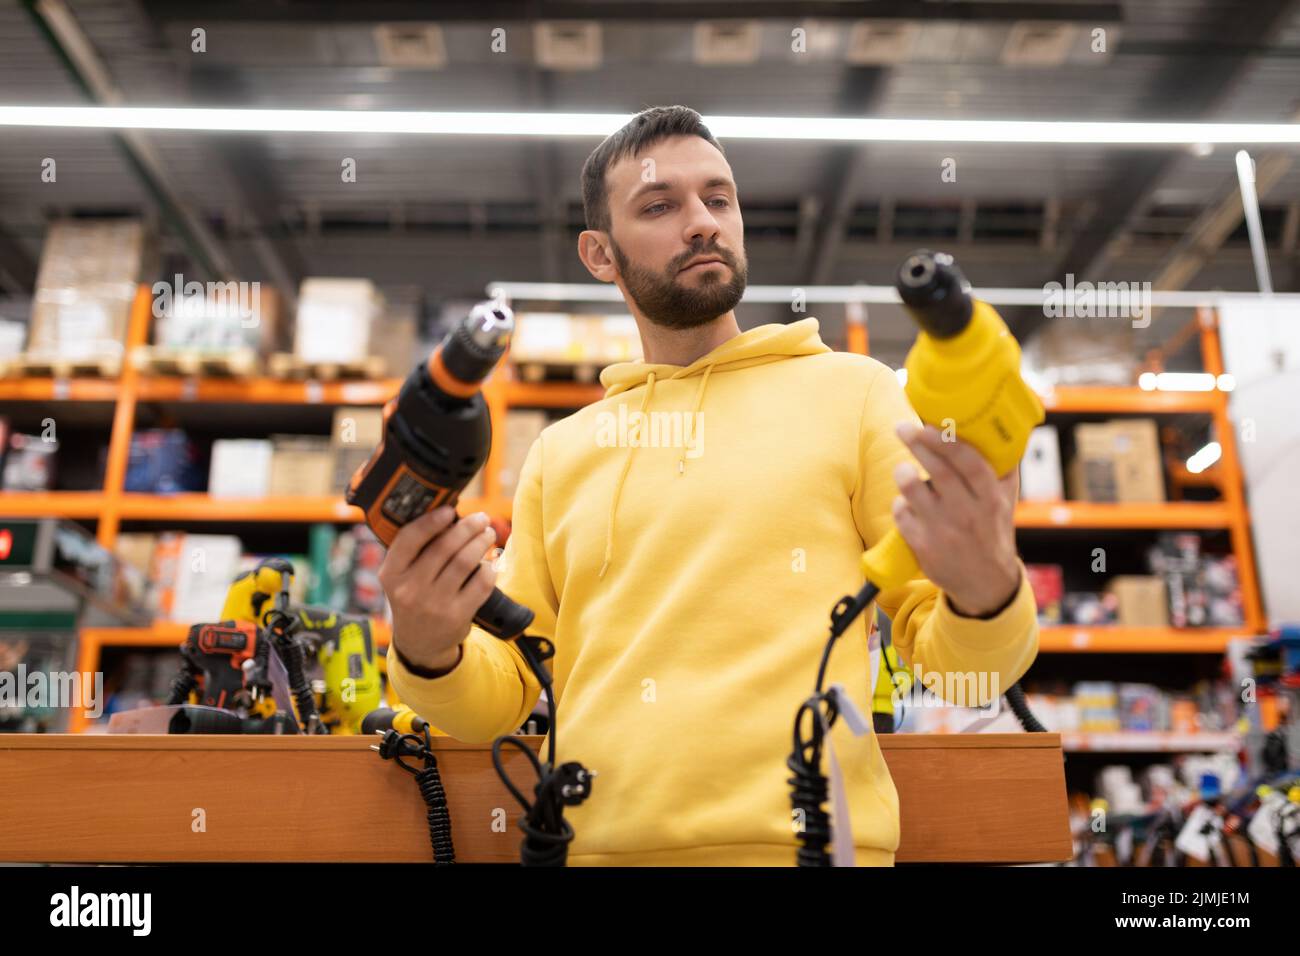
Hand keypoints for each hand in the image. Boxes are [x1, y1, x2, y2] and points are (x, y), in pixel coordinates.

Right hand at [378, 505, 498, 672]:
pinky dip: (489, 568)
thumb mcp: (401, 577)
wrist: (420, 644)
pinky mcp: (457, 616)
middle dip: (468, 527)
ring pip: (465, 561)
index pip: (409, 539)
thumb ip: (416, 550)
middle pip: (445, 547)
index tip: (449, 510)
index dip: (431, 521)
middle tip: (481, 519)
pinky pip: (481, 583)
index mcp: (391, 574)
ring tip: (488, 534)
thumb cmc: (414, 597)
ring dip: (481, 542)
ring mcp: (434, 604)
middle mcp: (409, 589)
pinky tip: (489, 562)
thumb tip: (448, 515)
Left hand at [892, 422, 1021, 617]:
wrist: (986, 583)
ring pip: (912, 490)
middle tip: (902, 428)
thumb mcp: (1006, 501)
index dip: (947, 442)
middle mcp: (968, 513)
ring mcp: (944, 530)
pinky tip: (908, 503)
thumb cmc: (993, 531)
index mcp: (990, 499)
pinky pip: (901, 513)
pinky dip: (901, 504)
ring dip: (904, 474)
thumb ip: (1002, 467)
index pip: (969, 463)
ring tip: (904, 470)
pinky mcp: (923, 545)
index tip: (929, 425)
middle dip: (917, 444)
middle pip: (938, 471)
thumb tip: (996, 429)